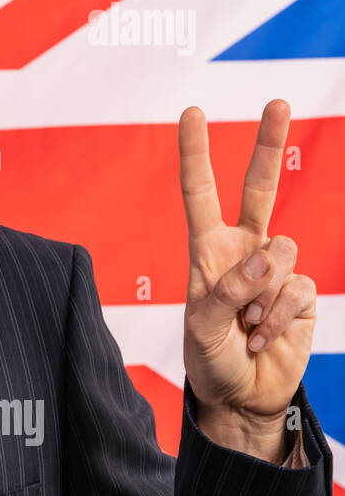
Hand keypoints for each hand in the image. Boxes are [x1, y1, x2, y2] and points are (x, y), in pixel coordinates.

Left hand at [178, 99, 316, 462]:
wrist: (241, 395)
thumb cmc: (209, 359)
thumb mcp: (201, 328)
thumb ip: (227, 291)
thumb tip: (264, 257)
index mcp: (207, 249)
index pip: (199, 193)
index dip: (195, 154)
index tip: (192, 113)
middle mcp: (243, 250)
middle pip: (259, 189)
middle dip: (269, 144)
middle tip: (279, 100)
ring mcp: (276, 269)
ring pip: (281, 253)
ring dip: (262, 297)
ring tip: (246, 325)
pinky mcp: (302, 293)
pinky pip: (298, 290)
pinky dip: (280, 318)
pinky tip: (265, 336)